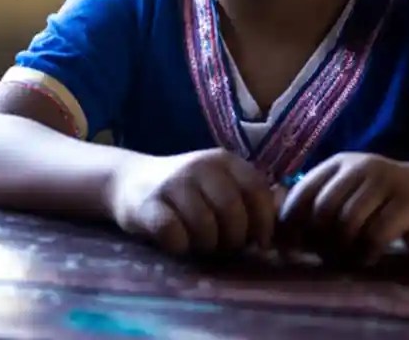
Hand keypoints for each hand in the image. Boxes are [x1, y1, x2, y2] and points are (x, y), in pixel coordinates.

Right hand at [107, 148, 274, 256]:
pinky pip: (175, 236)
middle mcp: (200, 166)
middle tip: (225, 246)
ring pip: (205, 226)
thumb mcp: (219, 185)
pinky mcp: (147, 204)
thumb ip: (247, 199)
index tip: (259, 242)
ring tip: (200, 244)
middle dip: (233, 239)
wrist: (130, 182)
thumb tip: (278, 230)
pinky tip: (177, 242)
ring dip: (207, 245)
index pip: (257, 191)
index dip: (263, 222)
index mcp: (225, 161)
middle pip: (233, 212)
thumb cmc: (186, 192)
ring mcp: (173, 183)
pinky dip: (181, 247)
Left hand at [278, 153, 408, 264]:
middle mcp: (361, 168)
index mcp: (341, 164)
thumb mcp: (355, 194)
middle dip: (320, 239)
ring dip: (344, 248)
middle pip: (323, 209)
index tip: (289, 248)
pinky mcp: (407, 204)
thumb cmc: (392, 200)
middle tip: (326, 257)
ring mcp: (385, 183)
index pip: (303, 192)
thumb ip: (326, 205)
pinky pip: (375, 234)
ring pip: (347, 222)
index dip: (292, 222)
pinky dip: (367, 253)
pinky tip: (369, 258)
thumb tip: (285, 233)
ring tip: (348, 259)